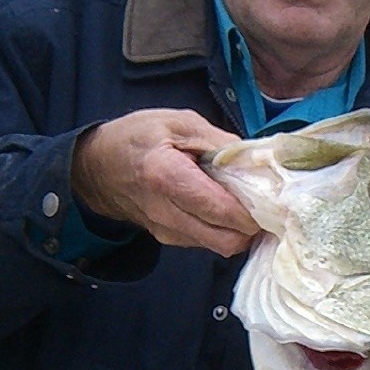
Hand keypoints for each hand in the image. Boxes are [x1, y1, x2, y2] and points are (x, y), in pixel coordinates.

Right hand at [71, 110, 260, 257]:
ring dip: (239, 228)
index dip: (254, 210)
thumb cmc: (135, 139)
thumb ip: (219, 142)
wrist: (96, 169)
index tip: (273, 196)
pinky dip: (224, 228)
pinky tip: (224, 206)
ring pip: (221, 246)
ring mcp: (168, 232)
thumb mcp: (177, 123)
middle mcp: (167, 213)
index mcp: (167, 177)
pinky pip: (209, 242)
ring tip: (243, 199)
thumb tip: (256, 160)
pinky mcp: (171, 240)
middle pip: (227, 240)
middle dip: (252, 225)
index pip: (222, 210)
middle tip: (263, 200)